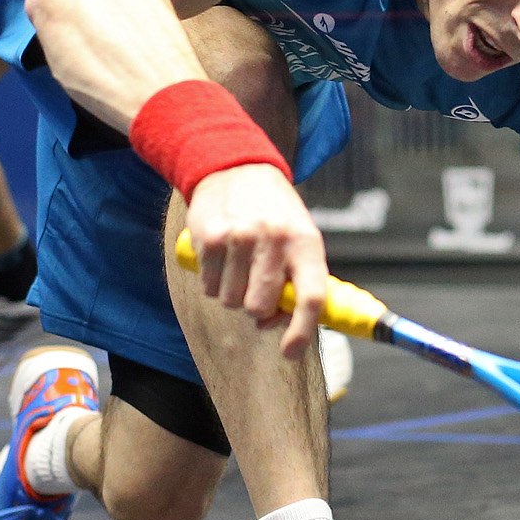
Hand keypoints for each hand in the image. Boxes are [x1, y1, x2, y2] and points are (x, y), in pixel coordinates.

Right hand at [183, 161, 325, 357]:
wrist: (236, 168)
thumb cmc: (275, 215)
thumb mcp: (299, 239)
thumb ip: (296, 284)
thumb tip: (277, 327)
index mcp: (305, 242)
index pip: (311, 297)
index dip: (302, 332)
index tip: (289, 351)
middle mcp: (274, 238)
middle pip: (261, 306)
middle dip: (257, 308)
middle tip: (256, 288)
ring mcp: (240, 237)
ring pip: (231, 301)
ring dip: (233, 294)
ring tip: (239, 265)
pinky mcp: (210, 238)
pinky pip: (208, 287)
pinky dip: (214, 282)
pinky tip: (222, 257)